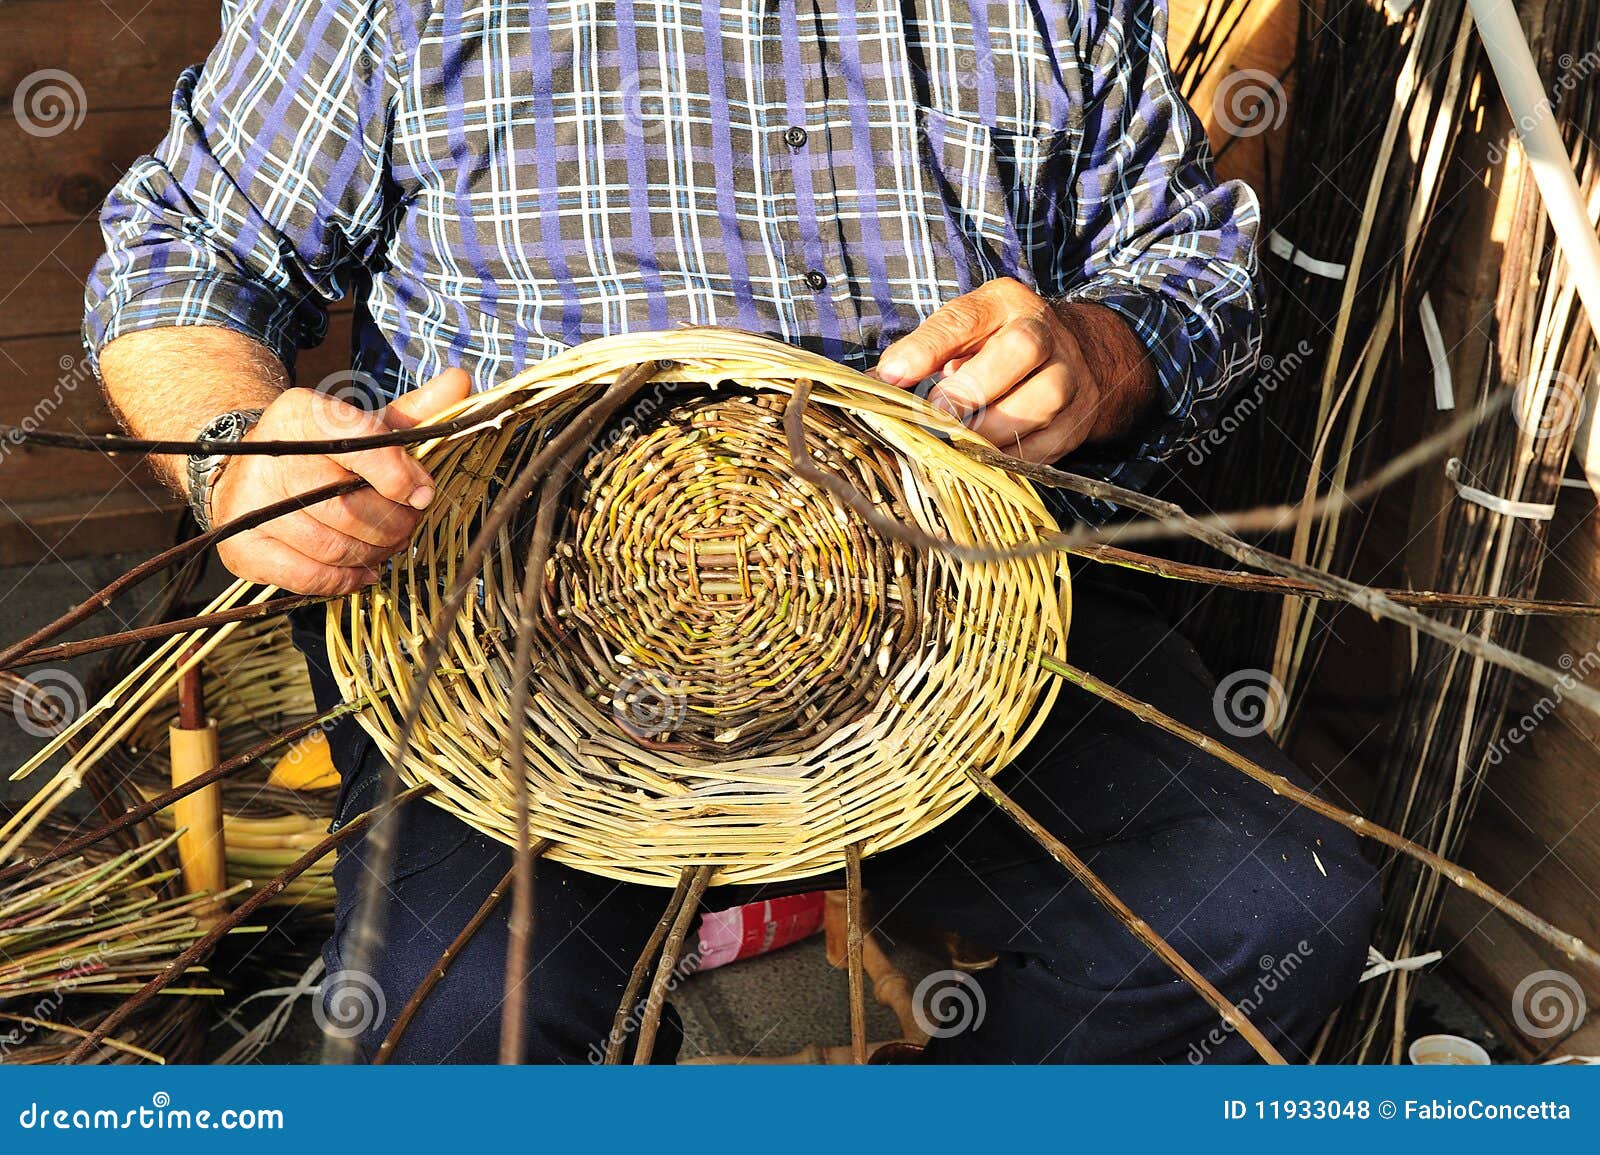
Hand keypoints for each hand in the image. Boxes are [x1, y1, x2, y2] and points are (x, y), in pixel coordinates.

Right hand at [211, 369, 471, 594]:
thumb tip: (461, 381)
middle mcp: (270, 456)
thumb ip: (413, 411)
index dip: (398, 474)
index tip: (423, 493)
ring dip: (374, 552)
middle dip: (393, 523)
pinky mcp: (242, 548)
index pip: (357, 443)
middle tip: (408, 524)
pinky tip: (363, 568)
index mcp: (303, 415)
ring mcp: (250, 505)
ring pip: (333, 546)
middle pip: (349, 506)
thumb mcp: (363, 424)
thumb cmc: (323, 450)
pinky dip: (345, 579)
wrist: (247, 471)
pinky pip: (309, 577)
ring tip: (388, 544)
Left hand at [875, 277, 1156, 462]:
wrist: (1078, 357)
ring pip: (1043, 400)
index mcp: (1004, 304)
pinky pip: (1048, 445)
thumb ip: (924, 351)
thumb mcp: (964, 332)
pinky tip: (983, 459)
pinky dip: (1011, 458)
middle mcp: (1044, 332)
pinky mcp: (1078, 420)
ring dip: (992, 428)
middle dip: (972, 388)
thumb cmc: (997, 345)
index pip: (965, 318)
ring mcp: (1070, 376)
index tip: (893, 377)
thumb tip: (878, 382)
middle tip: (936, 415)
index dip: (926, 349)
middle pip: (1020, 349)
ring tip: (959, 442)